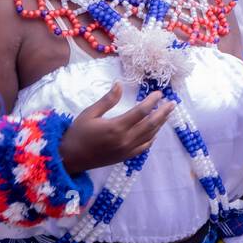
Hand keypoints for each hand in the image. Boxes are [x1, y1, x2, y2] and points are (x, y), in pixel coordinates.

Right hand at [58, 82, 174, 175]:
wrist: (70, 158)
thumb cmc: (77, 133)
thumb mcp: (89, 114)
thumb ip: (107, 100)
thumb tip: (119, 84)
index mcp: (116, 127)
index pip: (141, 111)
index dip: (152, 101)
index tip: (159, 93)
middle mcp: (125, 139)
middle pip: (151, 124)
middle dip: (163, 113)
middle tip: (172, 103)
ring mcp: (127, 149)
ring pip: (150, 135)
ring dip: (160, 124)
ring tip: (167, 114)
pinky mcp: (126, 156)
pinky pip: (144, 146)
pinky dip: (152, 138)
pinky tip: (155, 131)